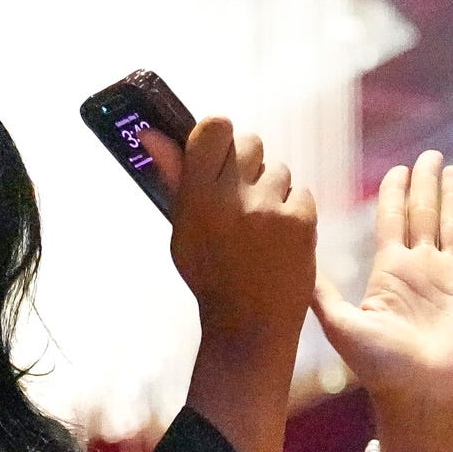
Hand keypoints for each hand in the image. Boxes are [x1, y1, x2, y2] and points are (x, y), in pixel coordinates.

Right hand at [147, 118, 317, 353]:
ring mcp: (270, 209)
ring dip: (273, 189)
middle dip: (249, 162)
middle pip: (250, 142)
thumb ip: (174, 178)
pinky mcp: (301, 221)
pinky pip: (301, 192)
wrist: (249, 324)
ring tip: (261, 224)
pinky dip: (294, 210)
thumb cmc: (210, 274)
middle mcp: (232, 197)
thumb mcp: (183, 229)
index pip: (214, 127)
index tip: (220, 152)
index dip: (221, 134)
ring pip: (279, 169)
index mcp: (197, 196)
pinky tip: (281, 237)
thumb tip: (150, 133)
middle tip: (242, 193)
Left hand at [314, 152, 452, 451]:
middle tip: (430, 154)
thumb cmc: (378, 367)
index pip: (393, 220)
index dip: (395, 194)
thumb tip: (291, 262)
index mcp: (391, 272)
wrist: (418, 396)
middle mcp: (422, 270)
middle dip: (427, 184)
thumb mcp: (340, 324)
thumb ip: (320, 292)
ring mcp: (452, 279)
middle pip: (425, 214)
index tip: (397, 168)